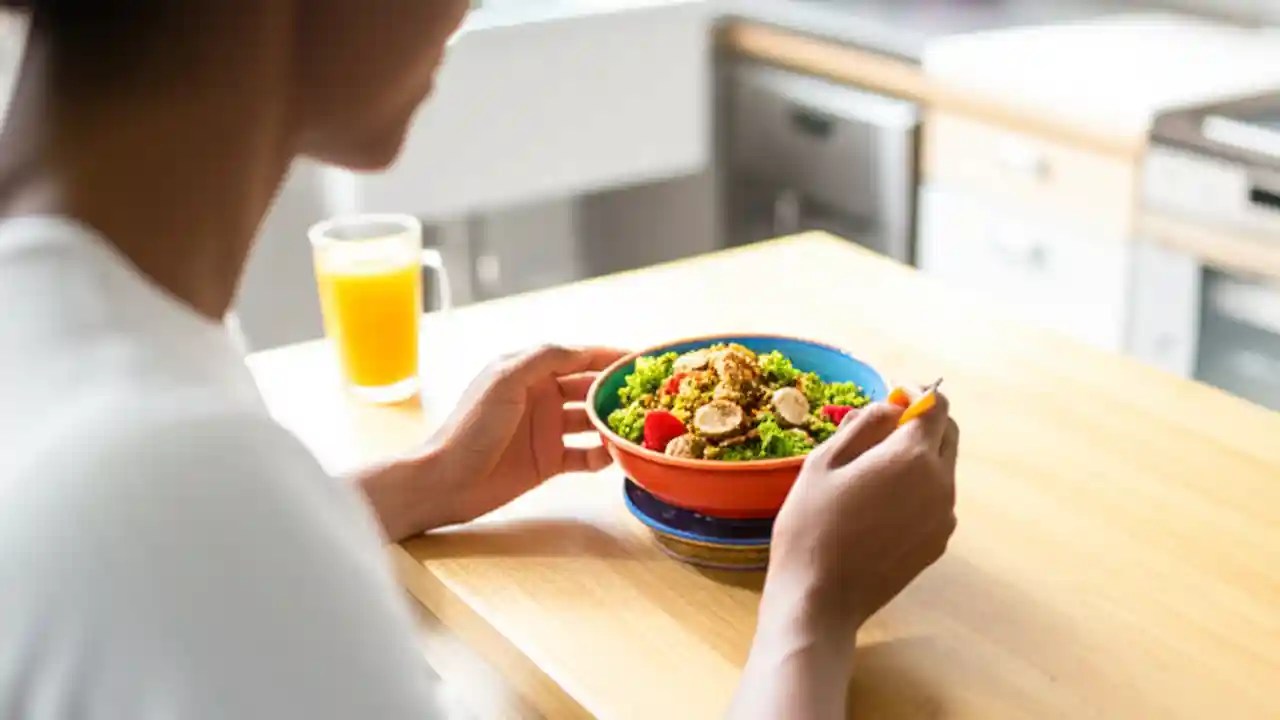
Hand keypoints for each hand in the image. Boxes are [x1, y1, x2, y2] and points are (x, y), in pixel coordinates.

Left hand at [421, 344, 626, 527]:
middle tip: (650, 397)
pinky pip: (584, 456)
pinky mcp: (548, 462)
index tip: (640, 361)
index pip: (578, 358)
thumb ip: (544, 358)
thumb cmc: (471, 426)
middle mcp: (542, 397)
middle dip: (618, 392)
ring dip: (613, 423)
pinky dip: (602, 456)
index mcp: (530, 372)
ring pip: (591, 423)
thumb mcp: (505, 380)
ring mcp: (546, 431)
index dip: (608, 358)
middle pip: (589, 389)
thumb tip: (583, 350)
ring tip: (639, 427)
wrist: (447, 480)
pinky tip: (616, 456)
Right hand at [729, 392, 957, 718]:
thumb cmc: (811, 525)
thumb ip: (863, 424)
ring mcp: (944, 516)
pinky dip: (918, 490)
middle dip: (923, 424)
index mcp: (912, 457)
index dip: (916, 395)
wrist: (820, 597)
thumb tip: (891, 406)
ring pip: (943, 469)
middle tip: (882, 432)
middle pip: (949, 434)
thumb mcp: (824, 462)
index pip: (937, 406)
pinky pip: (936, 500)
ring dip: (919, 458)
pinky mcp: (939, 542)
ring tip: (872, 474)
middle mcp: (941, 483)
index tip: (892, 399)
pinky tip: (879, 507)